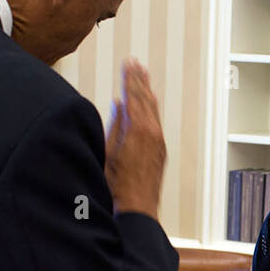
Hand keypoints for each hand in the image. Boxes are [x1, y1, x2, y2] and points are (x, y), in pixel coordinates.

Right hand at [105, 58, 166, 217]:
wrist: (137, 206)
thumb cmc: (118, 184)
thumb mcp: (108, 151)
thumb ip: (115, 124)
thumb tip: (118, 105)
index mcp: (138, 129)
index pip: (133, 96)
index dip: (130, 79)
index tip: (128, 65)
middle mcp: (152, 132)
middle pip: (145, 99)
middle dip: (139, 80)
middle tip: (136, 64)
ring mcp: (159, 141)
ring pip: (153, 109)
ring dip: (147, 91)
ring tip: (144, 75)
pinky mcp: (160, 149)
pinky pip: (157, 121)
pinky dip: (152, 107)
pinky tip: (150, 101)